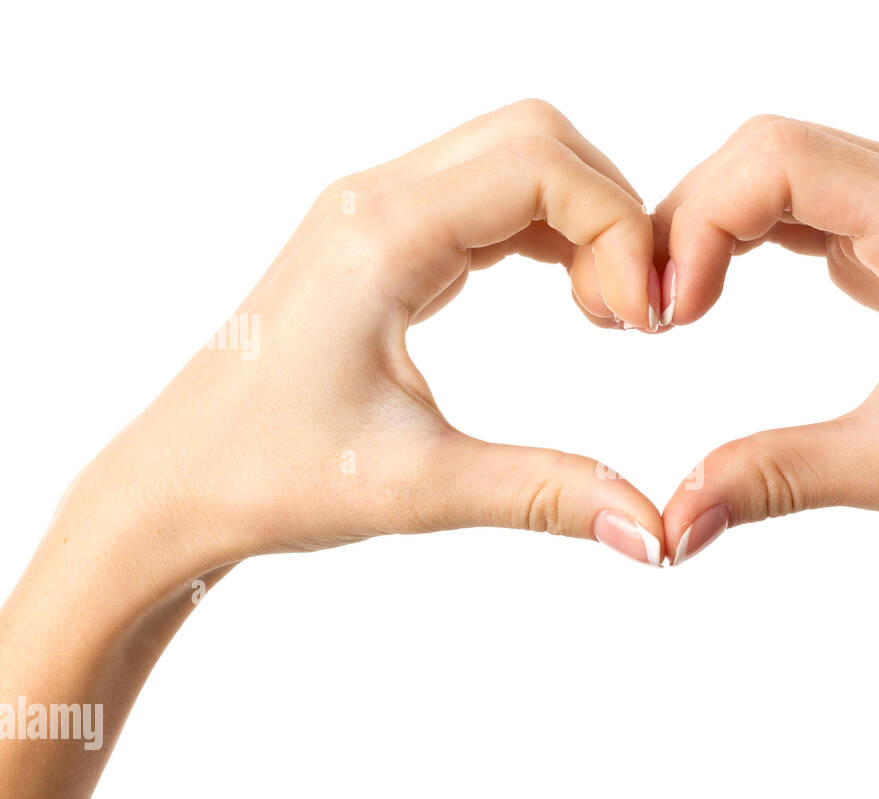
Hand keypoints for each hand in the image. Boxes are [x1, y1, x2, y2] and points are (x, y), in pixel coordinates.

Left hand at [83, 99, 668, 588]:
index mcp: (382, 236)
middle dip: (611, 213)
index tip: (644, 323)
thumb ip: (548, 496)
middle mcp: (376, 200)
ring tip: (605, 315)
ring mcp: (374, 213)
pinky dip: (546, 233)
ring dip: (582, 220)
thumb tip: (656, 533)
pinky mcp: (380, 239)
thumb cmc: (269, 478)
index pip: (543, 166)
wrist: (175, 484)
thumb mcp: (422, 489)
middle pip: (537, 138)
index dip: (619, 230)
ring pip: (515, 159)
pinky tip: (566, 301)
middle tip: (635, 316)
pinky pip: (487, 198)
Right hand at [654, 116, 878, 569]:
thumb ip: (773, 478)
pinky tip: (719, 295)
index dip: (698, 221)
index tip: (667, 314)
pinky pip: (812, 205)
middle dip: (693, 219)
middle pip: (772, 149)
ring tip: (675, 306)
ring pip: (787, 170)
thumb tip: (670, 524)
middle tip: (651, 313)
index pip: (780, 158)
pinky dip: (752, 239)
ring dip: (717, 225)